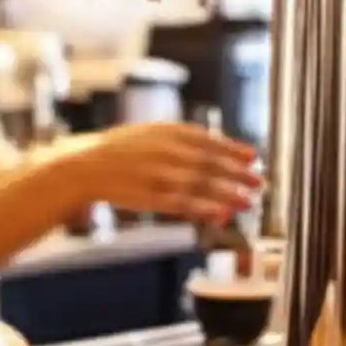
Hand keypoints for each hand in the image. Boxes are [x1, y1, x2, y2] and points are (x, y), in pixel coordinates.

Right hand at [63, 123, 260, 222]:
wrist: (86, 165)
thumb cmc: (120, 150)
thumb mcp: (150, 133)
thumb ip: (180, 140)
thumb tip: (213, 148)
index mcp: (169, 132)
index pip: (210, 140)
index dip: (234, 149)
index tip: (253, 156)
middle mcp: (169, 151)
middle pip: (212, 163)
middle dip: (239, 174)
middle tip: (259, 182)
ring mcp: (161, 174)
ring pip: (204, 184)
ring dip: (230, 193)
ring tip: (249, 202)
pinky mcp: (151, 197)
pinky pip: (185, 203)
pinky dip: (205, 208)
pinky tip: (222, 213)